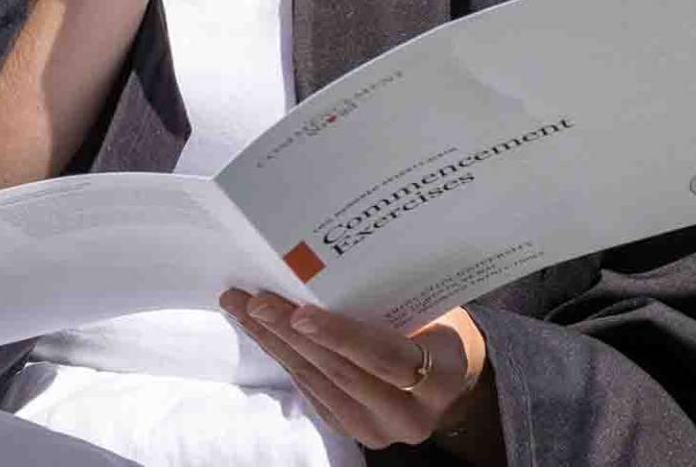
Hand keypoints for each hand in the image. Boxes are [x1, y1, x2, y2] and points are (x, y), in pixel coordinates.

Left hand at [220, 292, 493, 453]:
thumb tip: (328, 263)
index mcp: (442, 379)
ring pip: (319, 384)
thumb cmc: (440, 325)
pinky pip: (312, 392)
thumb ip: (395, 304)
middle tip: (256, 301)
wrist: (451, 374)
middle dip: (292, 335)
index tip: (301, 314)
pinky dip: (285, 358)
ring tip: (243, 308)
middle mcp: (411, 416)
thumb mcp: (434, 310)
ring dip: (275, 344)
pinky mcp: (352, 431)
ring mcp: (379, 430)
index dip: (341, 337)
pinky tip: (261, 331)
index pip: (386, 359)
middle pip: (342, 373)